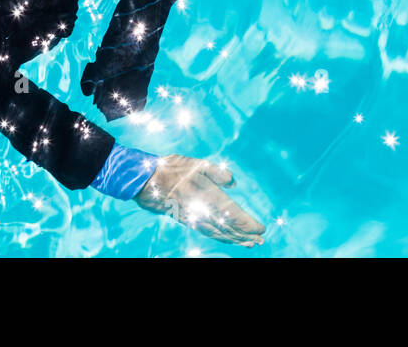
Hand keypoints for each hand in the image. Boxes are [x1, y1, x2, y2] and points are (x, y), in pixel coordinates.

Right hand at [134, 154, 265, 247]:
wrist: (147, 181)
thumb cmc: (174, 169)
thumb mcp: (198, 164)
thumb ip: (217, 173)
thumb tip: (233, 183)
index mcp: (208, 196)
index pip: (233, 215)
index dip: (248, 224)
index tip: (261, 229)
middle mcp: (203, 211)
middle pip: (228, 228)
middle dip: (245, 235)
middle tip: (261, 240)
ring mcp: (194, 218)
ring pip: (218, 233)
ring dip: (235, 239)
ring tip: (249, 243)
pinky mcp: (187, 220)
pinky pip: (208, 232)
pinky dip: (221, 237)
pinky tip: (227, 238)